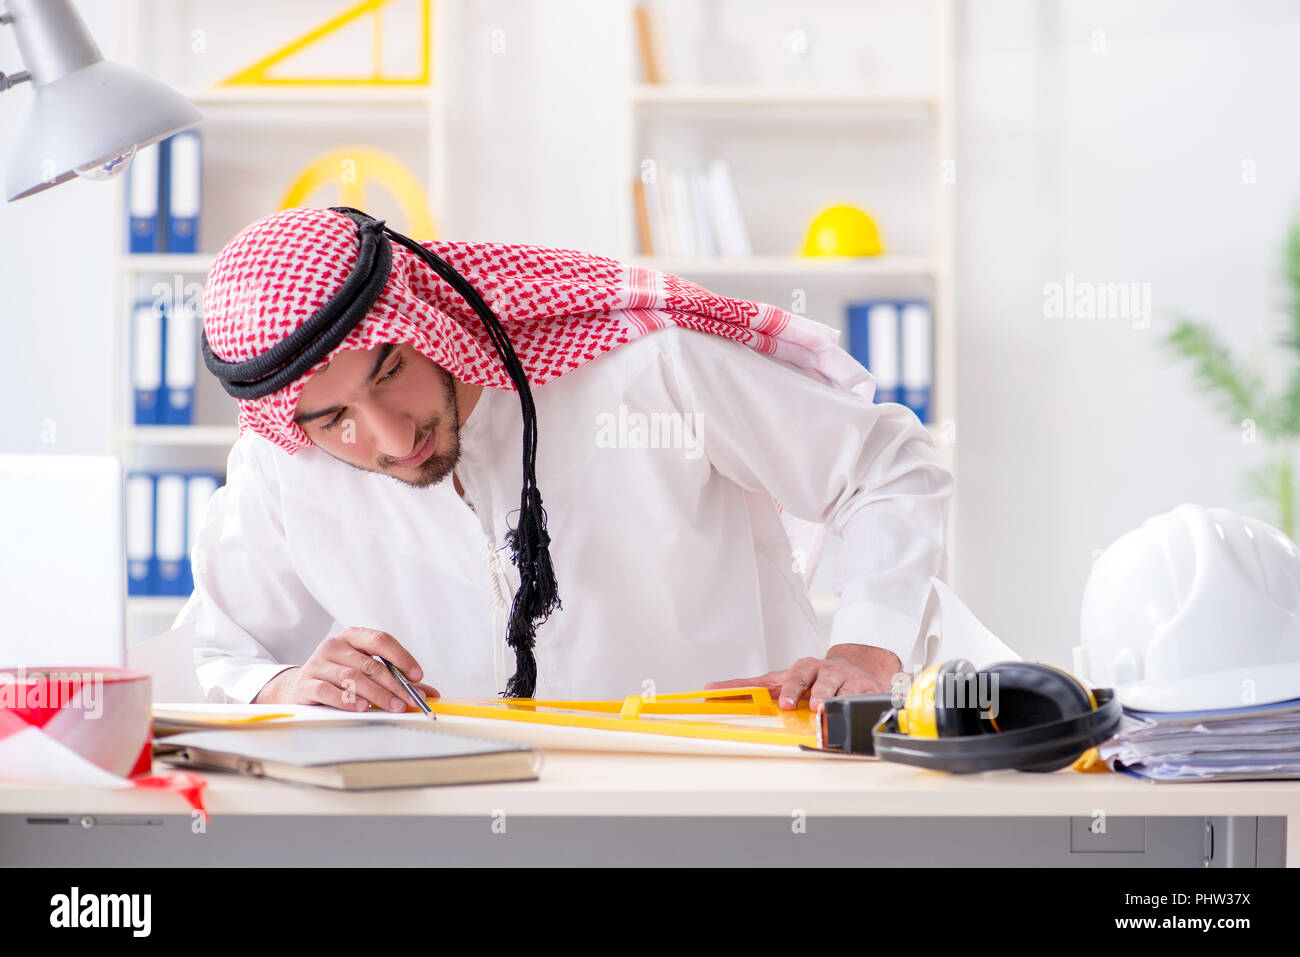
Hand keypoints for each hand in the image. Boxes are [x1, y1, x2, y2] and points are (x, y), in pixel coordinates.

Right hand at [253, 627, 439, 712]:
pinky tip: (362, 708)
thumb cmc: (339, 677)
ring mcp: (318, 663)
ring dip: (376, 694)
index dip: (401, 657)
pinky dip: (348, 700)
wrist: (299, 687)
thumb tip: (430, 693)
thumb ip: (397, 680)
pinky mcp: (306, 683)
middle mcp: (334, 645)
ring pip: (352, 678)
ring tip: (392, 707)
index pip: (381, 640)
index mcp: (352, 636)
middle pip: (370, 664)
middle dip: (394, 685)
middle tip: (409, 701)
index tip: (417, 676)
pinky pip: (329, 691)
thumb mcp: (367, 672)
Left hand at [704, 644, 901, 712]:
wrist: (856, 666)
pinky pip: (857, 697)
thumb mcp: (785, 681)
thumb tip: (712, 691)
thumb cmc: (815, 678)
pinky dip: (853, 704)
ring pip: (832, 687)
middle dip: (794, 690)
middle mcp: (818, 671)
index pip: (774, 680)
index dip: (765, 689)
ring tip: (819, 708)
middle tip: (788, 704)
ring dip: (825, 698)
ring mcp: (840, 678)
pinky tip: (849, 710)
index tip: (757, 699)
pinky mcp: (862, 687)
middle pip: (803, 677)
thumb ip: (752, 688)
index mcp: (798, 670)